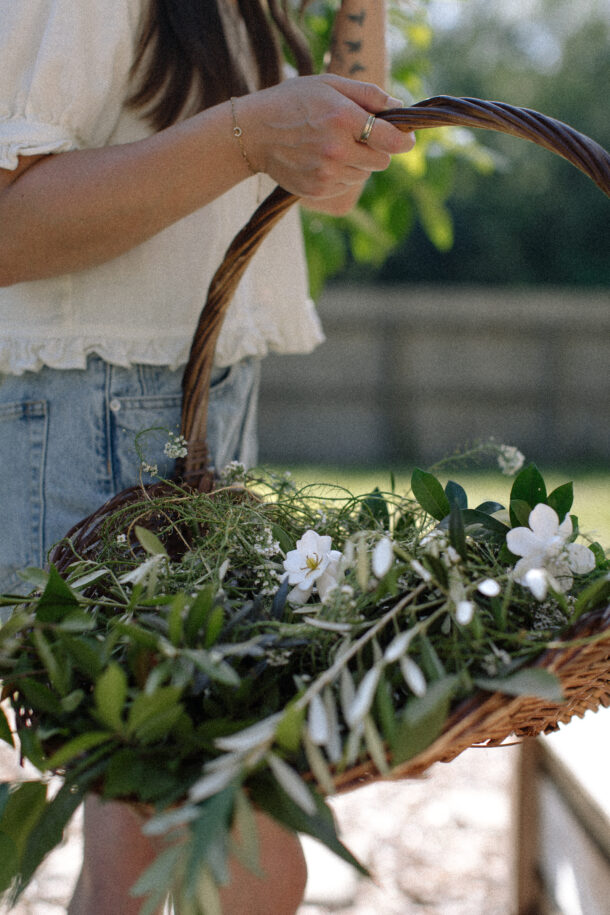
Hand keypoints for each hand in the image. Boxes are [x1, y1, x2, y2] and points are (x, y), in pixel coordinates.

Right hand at [237, 74, 414, 198]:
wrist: (252, 133)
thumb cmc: (293, 102)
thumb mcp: (329, 84)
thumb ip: (368, 95)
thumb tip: (399, 108)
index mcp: (343, 118)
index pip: (391, 140)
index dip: (403, 140)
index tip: (406, 139)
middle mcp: (337, 149)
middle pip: (381, 162)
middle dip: (376, 150)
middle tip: (359, 138)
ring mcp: (326, 173)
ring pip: (363, 176)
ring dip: (357, 164)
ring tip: (332, 147)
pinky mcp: (318, 190)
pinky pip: (345, 186)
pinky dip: (340, 175)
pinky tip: (321, 160)